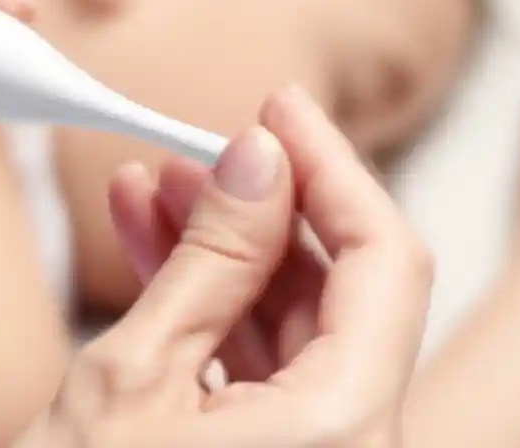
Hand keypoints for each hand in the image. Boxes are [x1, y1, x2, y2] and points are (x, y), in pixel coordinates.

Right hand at [22, 88, 432, 446]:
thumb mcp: (132, 376)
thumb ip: (212, 257)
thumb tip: (260, 157)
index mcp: (347, 430)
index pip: (387, 258)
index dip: (336, 165)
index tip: (279, 105)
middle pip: (341, 289)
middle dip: (265, 204)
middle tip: (201, 143)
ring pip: (293, 324)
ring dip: (223, 250)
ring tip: (148, 186)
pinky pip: (260, 368)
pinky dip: (209, 308)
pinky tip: (152, 246)